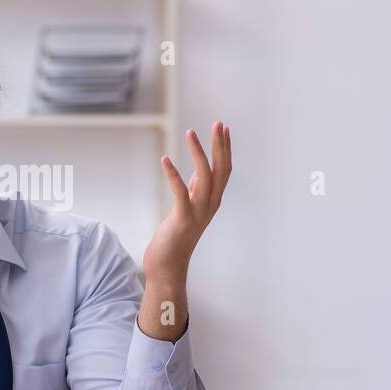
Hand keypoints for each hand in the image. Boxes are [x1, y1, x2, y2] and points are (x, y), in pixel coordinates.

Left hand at [142, 122, 230, 286]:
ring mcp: (198, 213)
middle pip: (220, 170)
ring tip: (190, 132)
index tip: (223, 128)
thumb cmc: (175, 237)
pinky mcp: (182, 219)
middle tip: (217, 123)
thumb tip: (196, 172)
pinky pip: (180, 192)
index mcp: (212, 201)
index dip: (225, 148)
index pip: (224, 170)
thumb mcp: (188, 208)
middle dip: (220, 145)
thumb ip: (195, 191)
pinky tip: (165, 160)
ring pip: (204, 176)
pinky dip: (173, 174)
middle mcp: (210, 205)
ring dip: (198, 152)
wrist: (168, 266)